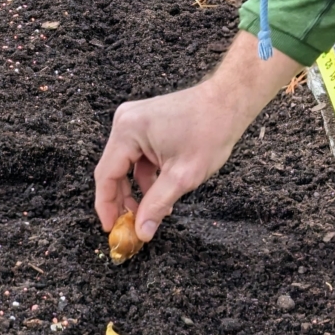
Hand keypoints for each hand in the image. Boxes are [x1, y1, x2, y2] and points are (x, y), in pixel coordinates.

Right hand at [94, 34, 303, 240]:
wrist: (228, 102)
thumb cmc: (210, 131)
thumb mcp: (182, 176)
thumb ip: (157, 205)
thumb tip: (142, 232)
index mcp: (128, 130)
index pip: (106, 175)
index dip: (107, 205)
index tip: (112, 228)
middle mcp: (125, 122)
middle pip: (113, 170)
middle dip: (124, 199)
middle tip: (132, 226)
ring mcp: (134, 120)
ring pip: (126, 165)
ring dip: (138, 189)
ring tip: (155, 211)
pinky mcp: (145, 123)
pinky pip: (137, 155)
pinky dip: (146, 175)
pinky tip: (162, 193)